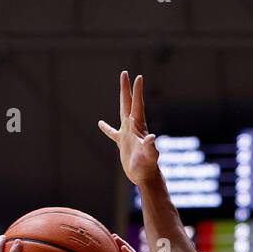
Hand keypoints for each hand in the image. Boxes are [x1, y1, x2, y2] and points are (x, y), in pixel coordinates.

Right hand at [99, 71, 159, 186]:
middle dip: (127, 89)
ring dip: (121, 100)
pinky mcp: (122, 144)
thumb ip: (150, 147)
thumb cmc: (148, 167)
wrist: (145, 177)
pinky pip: (113, 133)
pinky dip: (107, 128)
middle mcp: (133, 128)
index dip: (137, 92)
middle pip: (129, 104)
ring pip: (122, 113)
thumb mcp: (149, 156)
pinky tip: (101, 123)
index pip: (137, 105)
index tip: (137, 77)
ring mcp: (128, 135)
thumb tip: (151, 138)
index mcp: (138, 127)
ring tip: (120, 89)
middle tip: (124, 73)